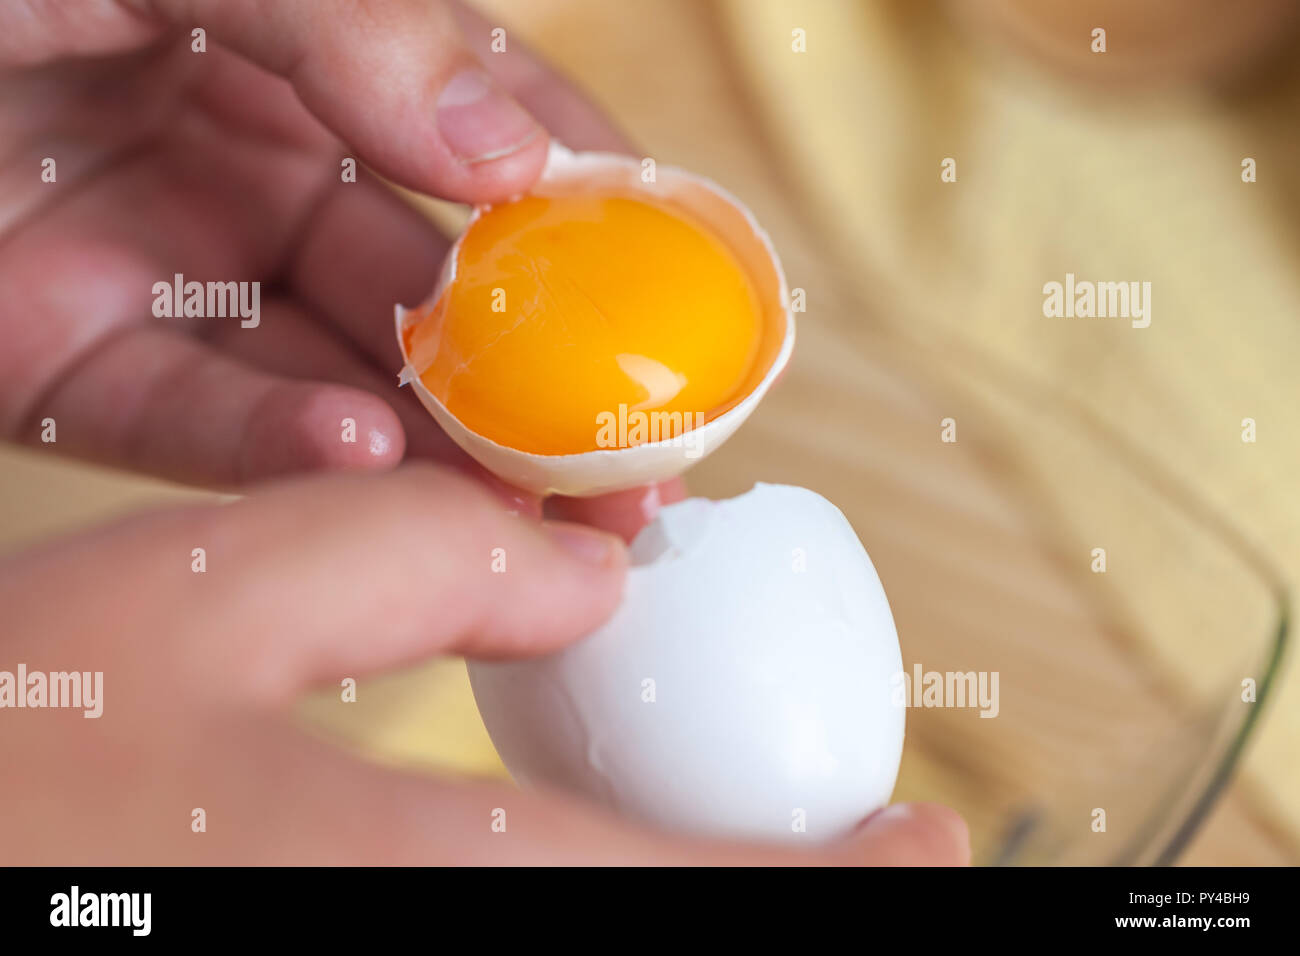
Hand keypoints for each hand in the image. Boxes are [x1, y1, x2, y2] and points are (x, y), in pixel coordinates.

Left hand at [0, 0, 675, 519]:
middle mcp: (241, 152)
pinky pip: (190, 420)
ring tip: (523, 489)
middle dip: (536, 375)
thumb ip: (349, 17)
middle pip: (427, 284)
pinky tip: (358, 455)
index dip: (586, 202)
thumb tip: (509, 146)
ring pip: (331, 375)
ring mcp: (159, 265)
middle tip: (629, 457)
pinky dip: (276, 450)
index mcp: (295, 37)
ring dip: (431, 439)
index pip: (477, 124)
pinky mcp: (57, 359)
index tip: (677, 281)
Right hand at [0, 463, 968, 864]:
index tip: (932, 847)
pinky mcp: (327, 943)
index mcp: (408, 884)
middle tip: (829, 844)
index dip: (835, 880)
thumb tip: (584, 569)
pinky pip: (501, 936)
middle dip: (763, 888)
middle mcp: (415, 954)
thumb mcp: (200, 602)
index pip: (694, 903)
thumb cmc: (3, 764)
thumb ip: (419, 559)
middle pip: (654, 936)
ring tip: (700, 829)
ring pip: (581, 931)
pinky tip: (551, 848)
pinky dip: (567, 888)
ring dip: (671, 888)